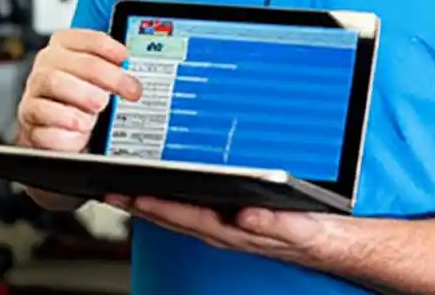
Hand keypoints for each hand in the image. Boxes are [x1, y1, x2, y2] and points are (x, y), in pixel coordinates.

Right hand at [16, 29, 143, 152]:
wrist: (56, 132)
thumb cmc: (79, 102)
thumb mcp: (96, 83)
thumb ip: (112, 72)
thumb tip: (135, 78)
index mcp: (63, 48)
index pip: (83, 38)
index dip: (106, 46)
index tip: (125, 57)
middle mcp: (46, 66)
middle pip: (71, 61)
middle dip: (106, 75)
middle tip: (128, 90)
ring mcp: (35, 91)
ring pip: (52, 82)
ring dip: (82, 95)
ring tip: (100, 108)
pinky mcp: (29, 117)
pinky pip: (44, 115)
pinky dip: (65, 122)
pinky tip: (80, 128)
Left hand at [107, 195, 331, 266]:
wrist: (324, 241)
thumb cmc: (307, 233)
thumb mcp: (294, 227)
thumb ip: (270, 223)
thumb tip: (245, 214)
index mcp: (231, 230)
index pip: (184, 216)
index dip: (155, 206)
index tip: (130, 196)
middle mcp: (221, 230)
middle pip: (171, 217)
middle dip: (138, 205)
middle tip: (109, 191)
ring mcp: (222, 228)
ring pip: (177, 216)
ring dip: (149, 205)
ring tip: (124, 192)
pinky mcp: (227, 222)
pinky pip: (191, 212)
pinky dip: (170, 203)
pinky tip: (162, 193)